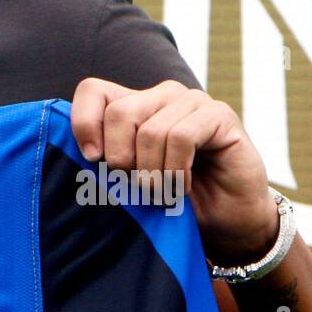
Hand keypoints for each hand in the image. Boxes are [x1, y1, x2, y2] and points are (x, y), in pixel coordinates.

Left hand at [70, 78, 278, 265]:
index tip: (93, 159)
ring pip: (150, 130)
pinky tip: (183, 186)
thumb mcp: (129, 177)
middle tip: (137, 186)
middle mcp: (162, 95)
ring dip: (153, 173)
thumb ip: (106, 156)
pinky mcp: (219, 115)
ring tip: (162, 192)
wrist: (227, 220)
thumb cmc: (173, 197)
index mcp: (135, 103)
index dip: (84, 124)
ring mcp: (192, 101)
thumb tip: (86, 151)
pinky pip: (181, 137)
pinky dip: (176, 170)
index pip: (93, 90)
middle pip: (119, 112)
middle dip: (121, 158)